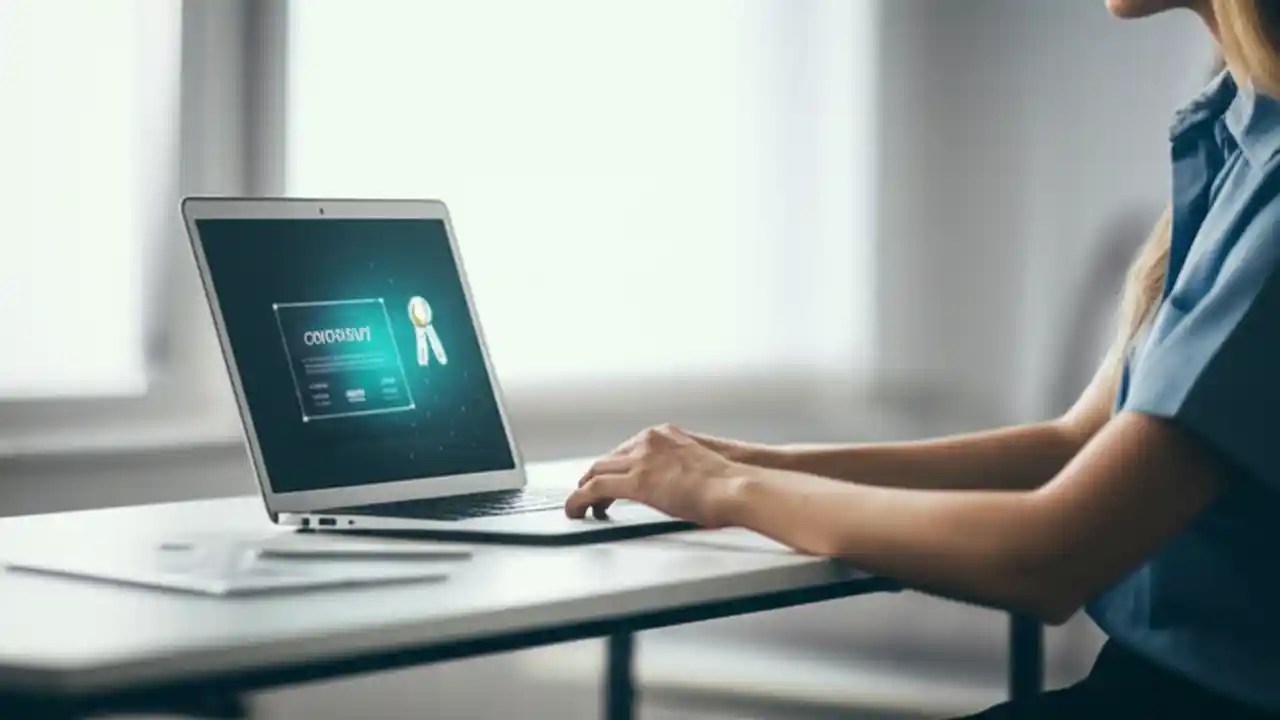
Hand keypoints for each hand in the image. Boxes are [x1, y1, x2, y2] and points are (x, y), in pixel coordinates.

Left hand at [565, 424, 750, 526]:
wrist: (737, 486)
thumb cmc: (728, 483)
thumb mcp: (698, 466)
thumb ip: (681, 471)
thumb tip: (676, 490)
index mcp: (665, 434)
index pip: (628, 449)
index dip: (616, 469)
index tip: (611, 481)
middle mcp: (649, 440)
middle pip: (608, 459)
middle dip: (596, 478)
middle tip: (590, 497)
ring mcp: (641, 459)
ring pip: (597, 471)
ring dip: (586, 491)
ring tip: (581, 508)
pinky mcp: (636, 481)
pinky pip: (594, 488)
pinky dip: (580, 501)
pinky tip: (576, 512)